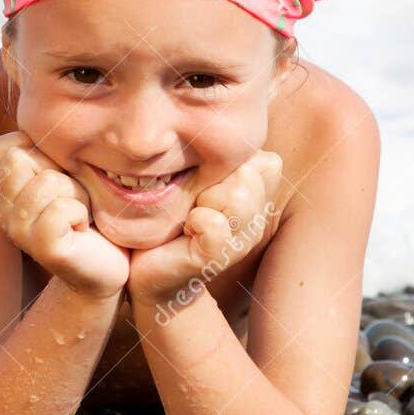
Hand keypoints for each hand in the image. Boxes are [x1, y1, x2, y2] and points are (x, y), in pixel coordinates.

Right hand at [0, 131, 130, 299]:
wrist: (112, 263)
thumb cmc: (94, 210)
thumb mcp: (68, 168)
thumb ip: (47, 145)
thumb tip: (50, 105)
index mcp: (4, 189)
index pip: (5, 145)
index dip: (42, 152)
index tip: (61, 177)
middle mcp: (3, 211)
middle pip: (19, 157)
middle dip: (60, 171)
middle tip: (75, 196)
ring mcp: (19, 231)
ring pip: (46, 182)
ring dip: (76, 193)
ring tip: (82, 213)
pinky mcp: (43, 248)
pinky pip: (60, 208)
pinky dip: (81, 212)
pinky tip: (84, 228)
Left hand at [127, 149, 282, 304]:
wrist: (148, 265)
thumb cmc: (172, 214)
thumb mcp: (199, 177)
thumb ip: (224, 157)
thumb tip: (249, 149)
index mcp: (257, 194)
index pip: (265, 161)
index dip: (229, 163)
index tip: (207, 182)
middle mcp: (257, 218)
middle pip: (249, 174)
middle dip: (214, 180)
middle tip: (193, 200)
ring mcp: (241, 241)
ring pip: (238, 198)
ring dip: (204, 200)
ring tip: (189, 215)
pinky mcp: (217, 258)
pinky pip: (215, 225)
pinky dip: (195, 221)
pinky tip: (186, 229)